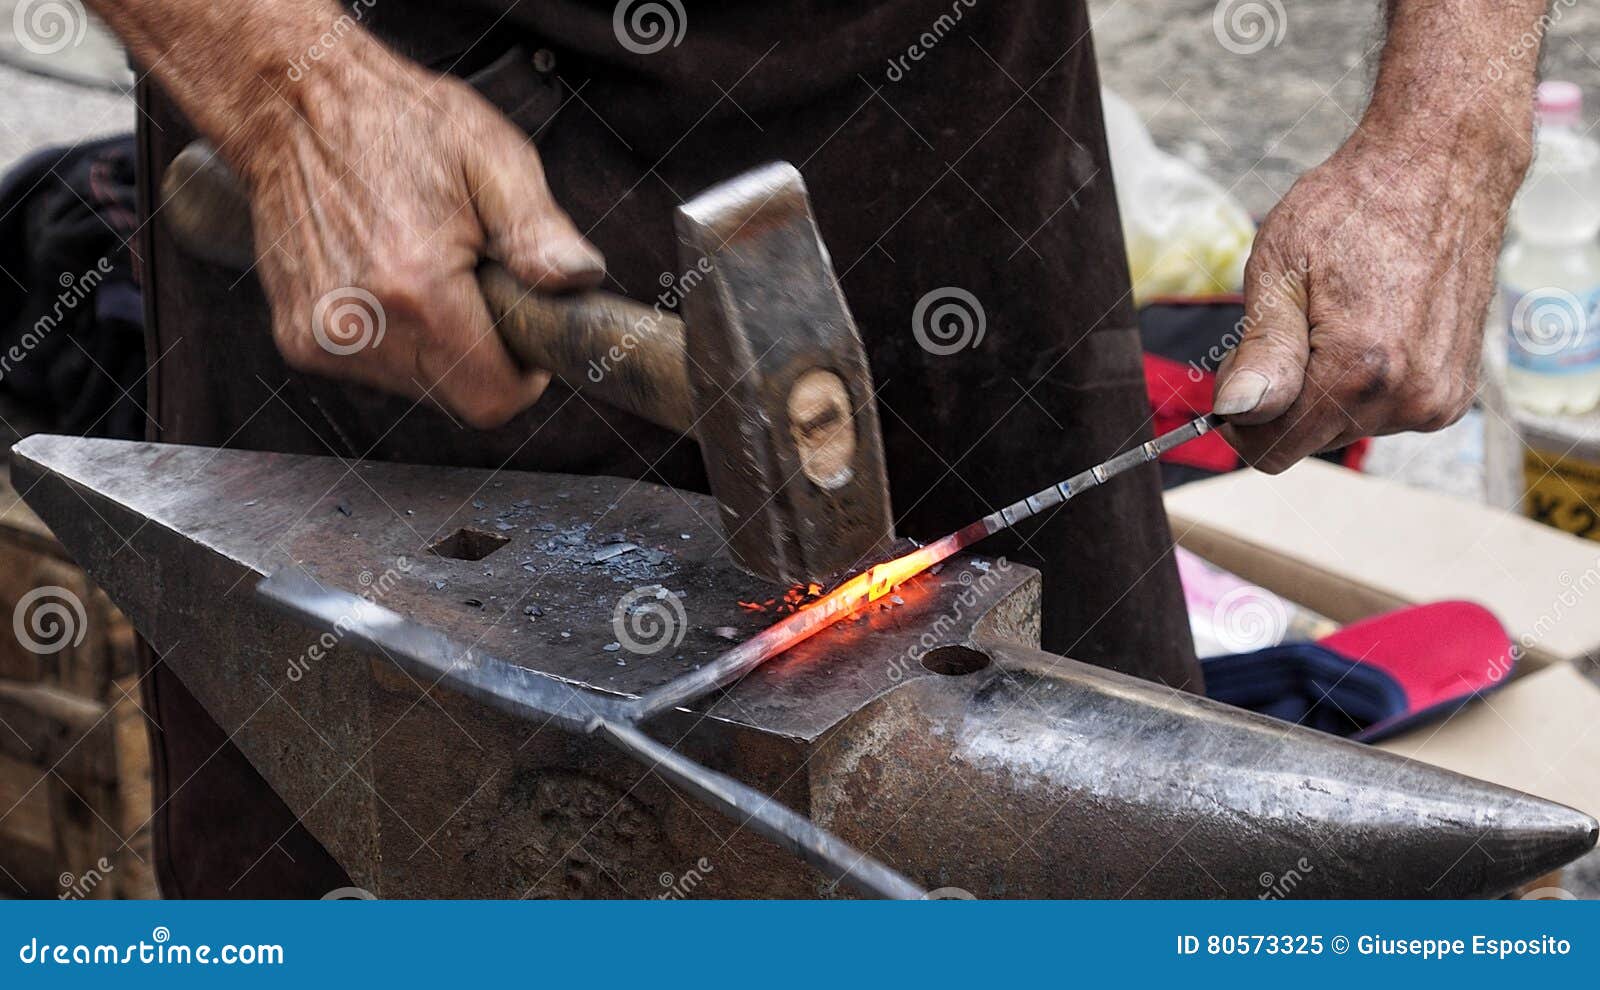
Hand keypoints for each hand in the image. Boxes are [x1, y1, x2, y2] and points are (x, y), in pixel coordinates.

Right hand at [240, 36, 603, 427]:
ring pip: (417, 387)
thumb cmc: (398, 123)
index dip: (524, 373)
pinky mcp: (299, 340)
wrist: (292, 106)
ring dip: (438, 345)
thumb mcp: (492, 158)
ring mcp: (321, 339)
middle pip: (457, 396)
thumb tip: (580, 280)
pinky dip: (396, 337)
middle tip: (473, 280)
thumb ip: (539, 231)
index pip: (493, 397)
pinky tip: (388, 280)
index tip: (523, 326)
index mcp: (416, 288)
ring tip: (426, 271)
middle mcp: (360, 326)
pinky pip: (375, 368)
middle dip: (482, 352)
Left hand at [1213, 110, 1529, 472]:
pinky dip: (1363, 385)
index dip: (1242, 415)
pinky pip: (1382, 414)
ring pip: (1343, 429)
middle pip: (1308, 440)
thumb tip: (1234, 411)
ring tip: (1339, 318)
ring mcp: (1438, 400)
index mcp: (1361, 370)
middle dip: (1284, 398)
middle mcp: (1408, 397)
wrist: (1442, 170)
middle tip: (1293, 325)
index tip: (1241, 367)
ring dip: (1325, 390)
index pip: (1273, 449)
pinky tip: (1373, 328)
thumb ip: (1261, 350)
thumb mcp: (1280, 267)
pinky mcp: (1454, 394)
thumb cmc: (1354, 206)